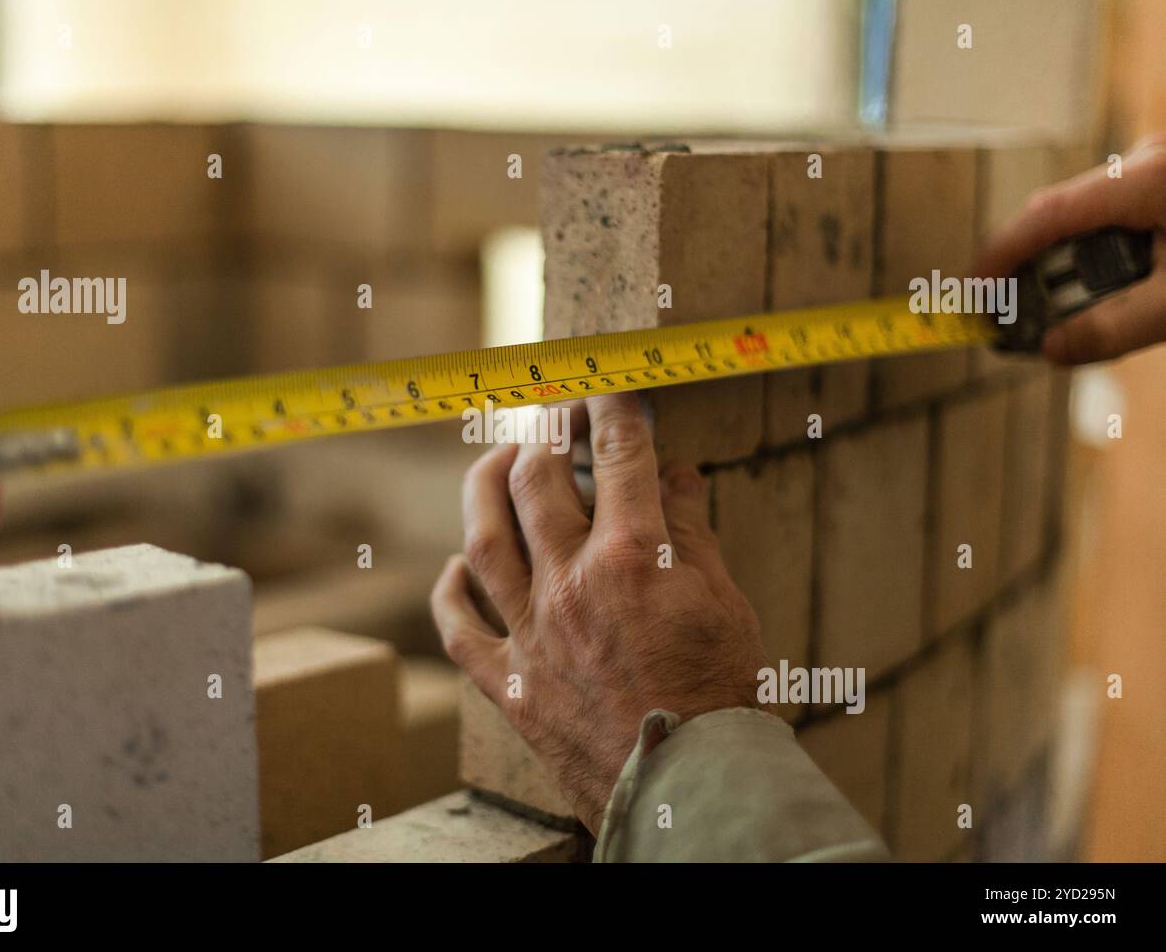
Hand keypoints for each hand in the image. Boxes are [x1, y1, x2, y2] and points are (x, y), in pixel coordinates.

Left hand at [430, 393, 766, 834]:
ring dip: (484, 484)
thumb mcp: (725, 602)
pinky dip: (452, 589)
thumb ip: (692, 531)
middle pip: (535, 478)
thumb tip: (675, 474)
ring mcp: (531, 632)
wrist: (689, 784)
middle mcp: (570, 584)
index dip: (614, 410)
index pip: (619, 455)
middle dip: (545, 430)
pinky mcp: (510, 681)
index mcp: (633, 559)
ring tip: (498, 459)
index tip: (613, 392)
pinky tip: (460, 566)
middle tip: (558, 415)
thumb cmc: (719, 694)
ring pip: (483, 535)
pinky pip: (458, 626)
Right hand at [975, 135, 1165, 364]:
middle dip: (1048, 278)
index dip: (997, 258)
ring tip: (1118, 315)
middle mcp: (1148, 164)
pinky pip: (1132, 222)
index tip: (968, 296)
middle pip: (1068, 221)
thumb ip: (1115, 330)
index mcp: (1143, 181)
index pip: (1043, 218)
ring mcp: (1165, 170)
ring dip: (1092, 273)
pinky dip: (1124, 261)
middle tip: (1041, 329)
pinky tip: (1149, 290)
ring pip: (1101, 224)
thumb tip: (1051, 351)